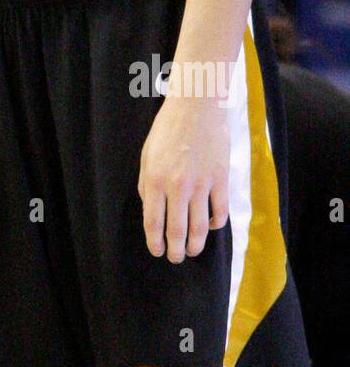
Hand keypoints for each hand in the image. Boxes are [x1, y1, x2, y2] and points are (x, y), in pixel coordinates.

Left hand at [138, 94, 229, 261]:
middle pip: (177, 231)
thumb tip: (151, 210)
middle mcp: (178, 186)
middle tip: (175, 258)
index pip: (153, 222)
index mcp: (155, 180)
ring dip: (195, 244)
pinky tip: (209, 226)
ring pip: (199, 227)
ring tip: (191, 251)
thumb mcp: (147, 155)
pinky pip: (220, 211)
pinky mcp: (221, 180)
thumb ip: (146, 184)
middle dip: (175, 250)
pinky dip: (215, 224)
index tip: (157, 251)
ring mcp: (202, 184)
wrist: (196, 108)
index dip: (155, 242)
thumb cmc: (168, 129)